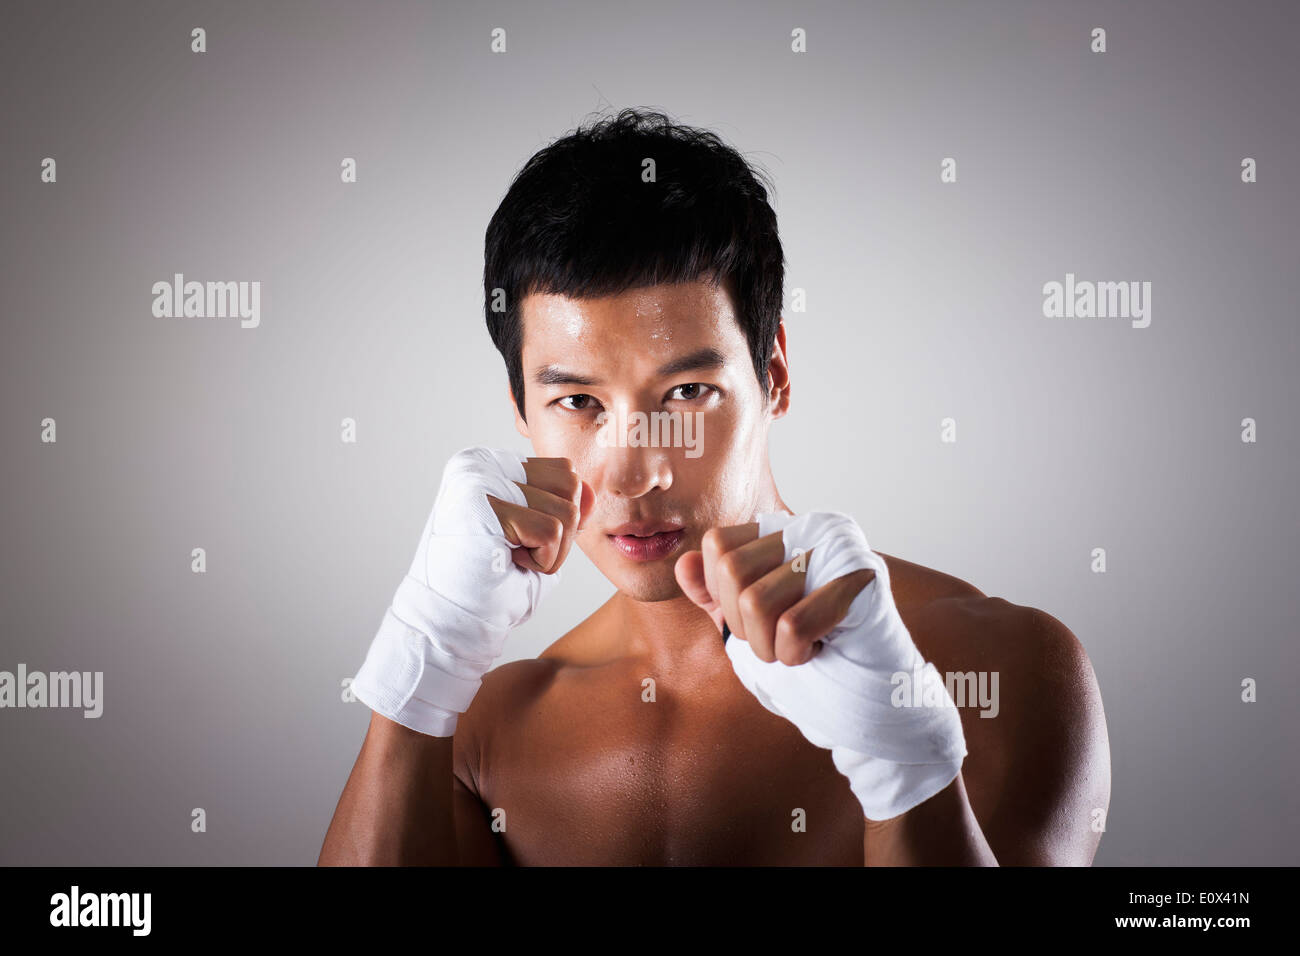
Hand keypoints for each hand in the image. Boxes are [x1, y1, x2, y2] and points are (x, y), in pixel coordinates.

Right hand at [350, 447, 591, 736]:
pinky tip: (504, 567)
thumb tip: (592, 491)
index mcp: (490, 462)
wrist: (448, 626)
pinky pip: (553, 531)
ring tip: (510, 562)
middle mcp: (480, 462)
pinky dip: (543, 562)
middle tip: (517, 556)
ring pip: (567, 510)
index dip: (560, 518)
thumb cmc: (491, 587)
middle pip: (570, 484)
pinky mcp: (483, 504)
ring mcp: (478, 478)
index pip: (563, 472)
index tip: (519, 543)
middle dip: (561, 533)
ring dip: (552, 552)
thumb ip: (562, 507)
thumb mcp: (538, 538)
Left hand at [678, 510, 966, 821]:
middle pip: (731, 571)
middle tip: (783, 640)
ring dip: (771, 647)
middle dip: (745, 627)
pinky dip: (796, 653)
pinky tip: (825, 648)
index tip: (762, 620)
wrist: (877, 701)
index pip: (718, 545)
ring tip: (804, 646)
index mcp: (788, 529)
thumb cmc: (817, 660)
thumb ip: (715, 595)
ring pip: (755, 601)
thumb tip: (682, 562)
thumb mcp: (751, 625)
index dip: (724, 597)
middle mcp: (815, 525)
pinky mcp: (863, 580)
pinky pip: (791, 624)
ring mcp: (842, 548)